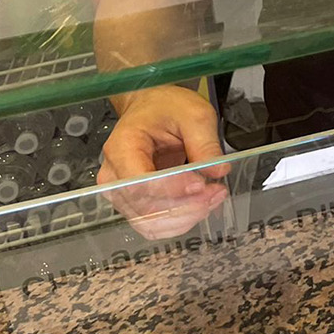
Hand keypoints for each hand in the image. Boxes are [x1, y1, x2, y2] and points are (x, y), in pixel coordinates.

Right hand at [98, 86, 230, 237]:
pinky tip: (199, 207)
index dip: (173, 189)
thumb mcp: (193, 114)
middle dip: (186, 206)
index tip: (203, 185)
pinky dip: (178, 221)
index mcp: (122, 147)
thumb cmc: (166, 108)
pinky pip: (152, 225)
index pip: (141, 181)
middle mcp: (114, 176)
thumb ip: (205, 143)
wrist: (150, 109)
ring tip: (213, 198)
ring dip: (185, 217)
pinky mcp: (132, 204)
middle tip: (217, 192)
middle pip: (145, 207)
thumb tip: (219, 171)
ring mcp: (120, 193)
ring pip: (149, 222)